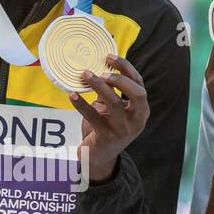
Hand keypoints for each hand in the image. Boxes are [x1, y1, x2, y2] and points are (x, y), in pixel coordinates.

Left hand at [71, 54, 147, 184]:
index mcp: (141, 109)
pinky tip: (72, 95)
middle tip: (102, 71)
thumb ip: (110, 90)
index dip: (126, 68)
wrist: (99, 156)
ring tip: (85, 75)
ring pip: (114, 103)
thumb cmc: (106, 127)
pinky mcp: (107, 137)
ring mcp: (123, 129)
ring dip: (99, 86)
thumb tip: (96, 66)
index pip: (139, 83)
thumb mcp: (111, 108)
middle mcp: (137, 119)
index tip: (109, 57)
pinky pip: (94, 117)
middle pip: (138, 93)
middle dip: (120, 79)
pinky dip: (82, 104)